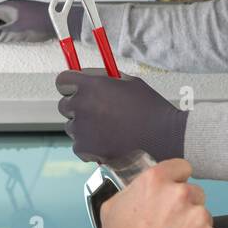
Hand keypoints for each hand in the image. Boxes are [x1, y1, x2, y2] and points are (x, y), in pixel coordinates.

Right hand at [0, 0, 81, 42]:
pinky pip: (10, 25)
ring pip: (1, 22)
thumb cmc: (43, 23)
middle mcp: (12, 8)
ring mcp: (19, 13)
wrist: (64, 22)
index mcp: (7, 6)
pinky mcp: (27, 19)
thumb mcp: (17, 31)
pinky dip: (6, 33)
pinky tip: (10, 42)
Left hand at [56, 69, 186, 163]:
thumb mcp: (130, 83)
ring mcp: (81, 128)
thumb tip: (92, 78)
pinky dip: (90, 147)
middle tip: (97, 113)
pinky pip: (79, 146)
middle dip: (78, 108)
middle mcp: (81, 105)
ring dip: (85, 128)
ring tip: (109, 131)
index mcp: (91, 85)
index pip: (62, 80)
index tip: (78, 90)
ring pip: (72, 127)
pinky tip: (109, 144)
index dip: (70, 86)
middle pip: (64, 105)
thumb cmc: (151, 110)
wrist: (164, 138)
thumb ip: (106, 80)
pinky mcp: (84, 148)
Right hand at [99, 158, 222, 227]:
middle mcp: (180, 195)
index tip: (174, 192)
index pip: (181, 167)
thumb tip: (141, 192)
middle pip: (194, 194)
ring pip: (203, 218)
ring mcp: (199, 218)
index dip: (177, 180)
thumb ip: (133, 193)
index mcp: (155, 181)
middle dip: (184, 208)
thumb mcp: (112, 209)